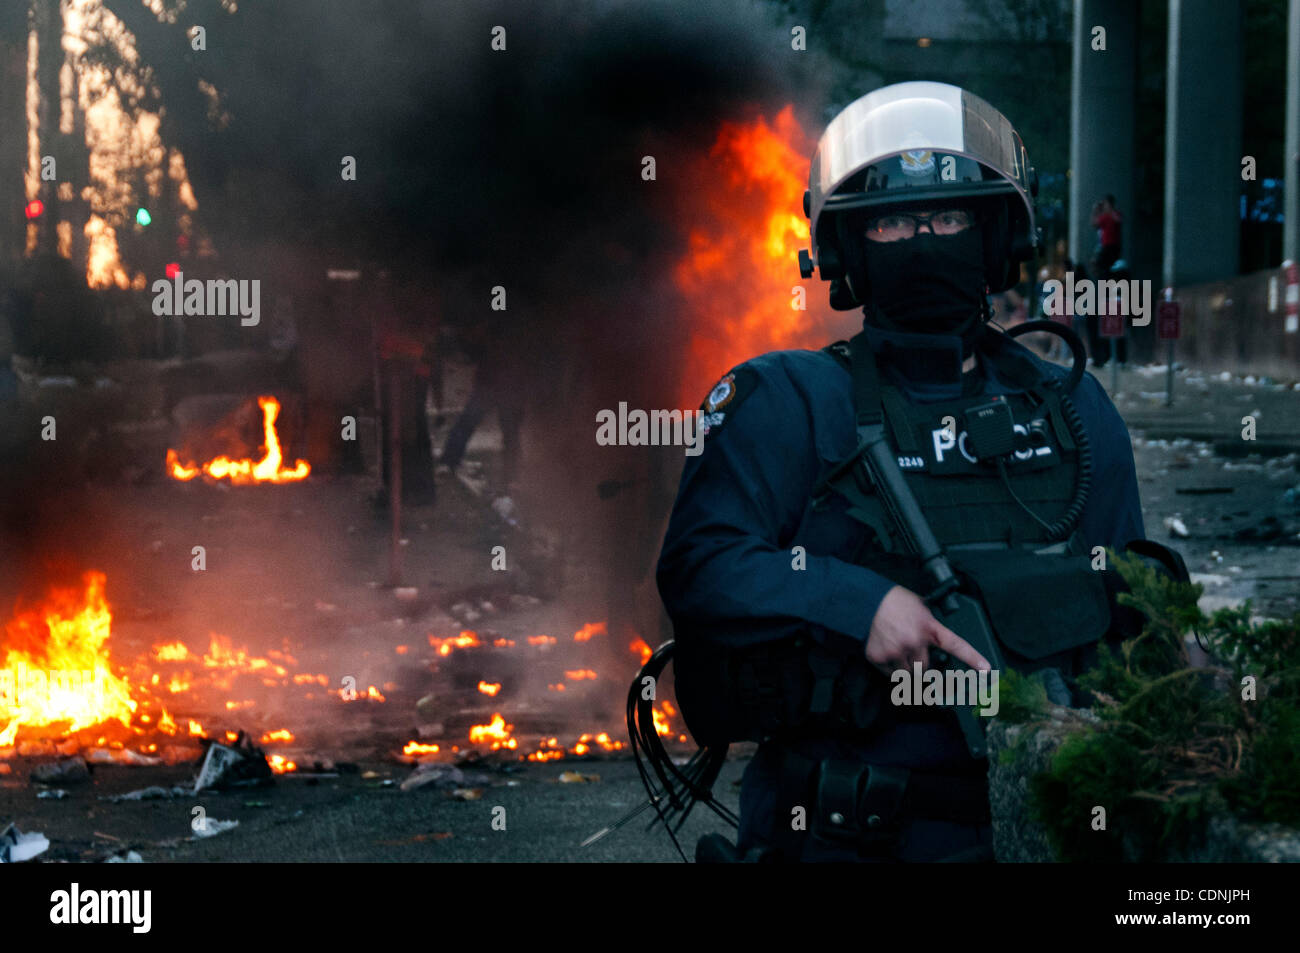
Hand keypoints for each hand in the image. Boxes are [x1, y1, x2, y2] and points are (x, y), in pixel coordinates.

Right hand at [865, 585, 990, 675]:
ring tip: (898, 651)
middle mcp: (914, 642)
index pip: (956, 645)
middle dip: (921, 665)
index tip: (987, 670)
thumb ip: (931, 625)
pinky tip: (886, 651)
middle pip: (926, 669)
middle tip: (913, 655)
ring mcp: (896, 652)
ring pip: (908, 674)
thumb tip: (938, 639)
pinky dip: (890, 667)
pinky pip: (889, 674)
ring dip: (906, 668)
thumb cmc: (894, 601)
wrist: (866, 601)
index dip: (973, 659)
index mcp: (928, 627)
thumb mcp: (921, 606)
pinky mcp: (879, 658)